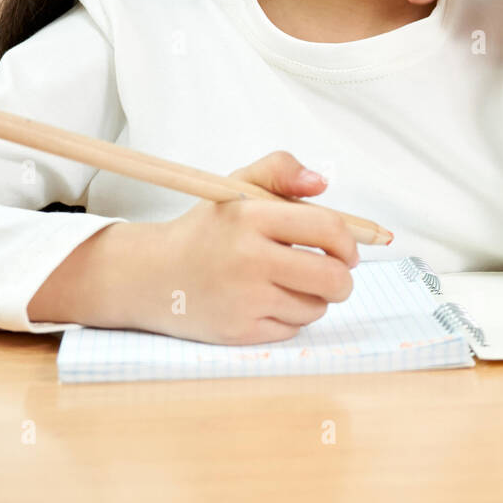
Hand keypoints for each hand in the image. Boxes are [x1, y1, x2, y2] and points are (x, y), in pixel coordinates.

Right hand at [131, 149, 359, 345]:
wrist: (154, 275)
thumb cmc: (206, 230)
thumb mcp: (237, 187)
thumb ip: (281, 170)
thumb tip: (322, 182)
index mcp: (252, 217)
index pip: (328, 229)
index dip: (348, 241)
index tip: (346, 249)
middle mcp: (249, 259)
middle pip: (331, 279)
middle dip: (343, 279)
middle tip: (334, 274)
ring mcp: (244, 299)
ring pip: (315, 307)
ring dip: (313, 298)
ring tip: (287, 283)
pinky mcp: (240, 332)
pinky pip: (292, 329)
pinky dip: (289, 318)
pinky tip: (266, 301)